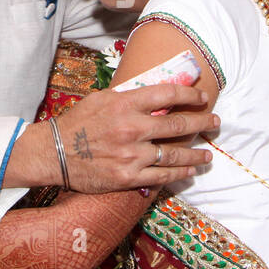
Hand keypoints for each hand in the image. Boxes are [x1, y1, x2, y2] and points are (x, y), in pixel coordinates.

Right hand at [48, 83, 217, 192]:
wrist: (53, 153)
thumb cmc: (76, 122)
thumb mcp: (102, 98)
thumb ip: (130, 95)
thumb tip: (158, 92)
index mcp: (125, 104)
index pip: (168, 94)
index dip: (190, 93)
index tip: (201, 96)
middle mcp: (132, 128)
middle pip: (178, 124)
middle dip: (201, 122)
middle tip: (214, 122)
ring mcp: (132, 155)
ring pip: (175, 153)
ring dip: (196, 153)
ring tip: (207, 154)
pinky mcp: (128, 176)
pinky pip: (162, 175)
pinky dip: (179, 172)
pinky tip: (190, 170)